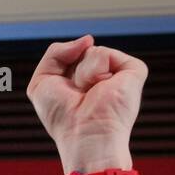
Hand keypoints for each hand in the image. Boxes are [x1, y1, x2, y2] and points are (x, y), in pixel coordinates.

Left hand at [27, 35, 147, 173]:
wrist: (83, 134)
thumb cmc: (62, 117)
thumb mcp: (42, 82)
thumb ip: (55, 53)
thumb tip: (88, 40)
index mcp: (83, 80)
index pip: (70, 55)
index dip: (60, 69)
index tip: (64, 93)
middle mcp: (103, 75)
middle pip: (79, 50)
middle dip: (71, 70)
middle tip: (78, 95)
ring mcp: (118, 73)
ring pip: (92, 51)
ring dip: (83, 74)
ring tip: (91, 93)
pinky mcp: (133, 72)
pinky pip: (106, 53)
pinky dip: (97, 70)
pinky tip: (103, 88)